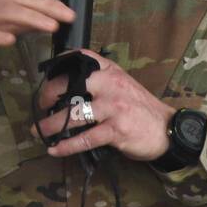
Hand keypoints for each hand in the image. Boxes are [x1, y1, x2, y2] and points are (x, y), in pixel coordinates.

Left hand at [35, 50, 175, 161]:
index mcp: (111, 71)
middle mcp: (111, 85)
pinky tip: (55, 149)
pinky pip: (84, 138)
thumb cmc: (141, 108)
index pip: (83, 57)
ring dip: (50, 125)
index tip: (46, 74)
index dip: (60, 63)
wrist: (168, 129)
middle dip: (49, 95)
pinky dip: (66, 146)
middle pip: (70, 84)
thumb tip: (69, 87)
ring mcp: (113, 107)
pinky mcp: (116, 130)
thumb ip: (101, 81)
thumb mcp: (123, 84)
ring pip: (72, 114)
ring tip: (39, 131)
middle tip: (40, 105)